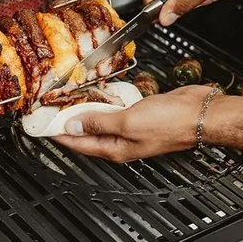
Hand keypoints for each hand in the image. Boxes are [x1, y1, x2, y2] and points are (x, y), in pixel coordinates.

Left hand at [52, 86, 208, 162]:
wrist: (200, 113)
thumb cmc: (171, 124)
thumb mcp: (127, 122)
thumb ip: (98, 123)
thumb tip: (72, 126)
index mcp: (115, 149)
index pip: (77, 144)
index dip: (57, 135)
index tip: (41, 126)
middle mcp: (121, 141)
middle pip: (86, 133)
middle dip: (67, 122)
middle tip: (51, 109)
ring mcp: (131, 128)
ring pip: (100, 120)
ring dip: (85, 109)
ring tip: (69, 98)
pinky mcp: (140, 113)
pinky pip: (116, 108)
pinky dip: (105, 100)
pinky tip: (99, 91)